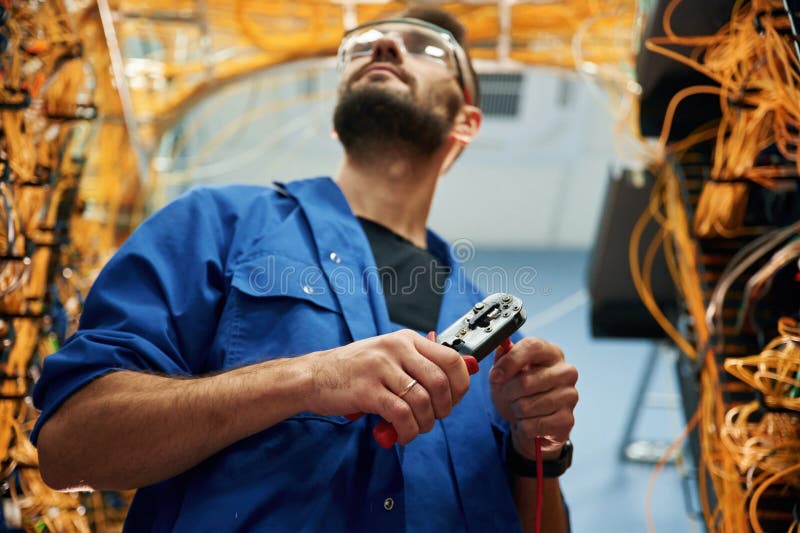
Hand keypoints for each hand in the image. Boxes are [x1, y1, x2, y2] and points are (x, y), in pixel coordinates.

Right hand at [302, 330, 470, 444]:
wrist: (313, 376)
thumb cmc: (354, 370)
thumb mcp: (389, 356)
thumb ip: (420, 363)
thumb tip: (464, 371)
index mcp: (405, 339)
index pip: (451, 358)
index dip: (460, 384)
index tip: (453, 400)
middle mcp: (396, 348)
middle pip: (440, 382)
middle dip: (444, 408)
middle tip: (433, 418)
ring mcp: (380, 368)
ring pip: (422, 400)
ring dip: (424, 423)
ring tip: (414, 428)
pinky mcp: (367, 389)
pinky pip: (401, 414)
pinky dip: (407, 430)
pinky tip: (401, 434)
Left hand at [489, 338, 577, 460]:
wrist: (529, 423)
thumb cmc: (518, 393)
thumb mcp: (506, 372)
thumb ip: (502, 357)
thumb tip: (501, 347)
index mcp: (551, 353)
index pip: (533, 347)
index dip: (510, 361)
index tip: (496, 375)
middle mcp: (566, 372)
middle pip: (526, 381)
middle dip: (509, 393)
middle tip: (509, 396)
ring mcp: (570, 396)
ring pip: (526, 406)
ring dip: (515, 410)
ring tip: (521, 409)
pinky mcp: (567, 420)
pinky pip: (532, 425)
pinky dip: (523, 427)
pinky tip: (530, 422)